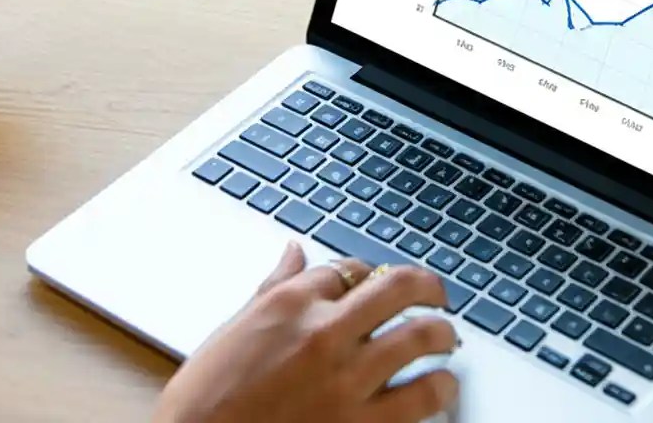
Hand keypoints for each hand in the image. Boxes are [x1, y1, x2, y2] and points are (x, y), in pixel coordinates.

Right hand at [153, 244, 459, 422]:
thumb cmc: (206, 398)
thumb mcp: (234, 330)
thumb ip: (273, 288)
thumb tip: (294, 252)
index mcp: (289, 304)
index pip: (349, 269)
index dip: (369, 274)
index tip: (376, 284)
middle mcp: (323, 332)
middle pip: (399, 288)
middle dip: (429, 288)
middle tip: (439, 298)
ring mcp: (346, 380)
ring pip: (422, 340)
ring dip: (443, 337)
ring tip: (446, 343)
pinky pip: (421, 400)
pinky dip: (438, 391)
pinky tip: (439, 391)